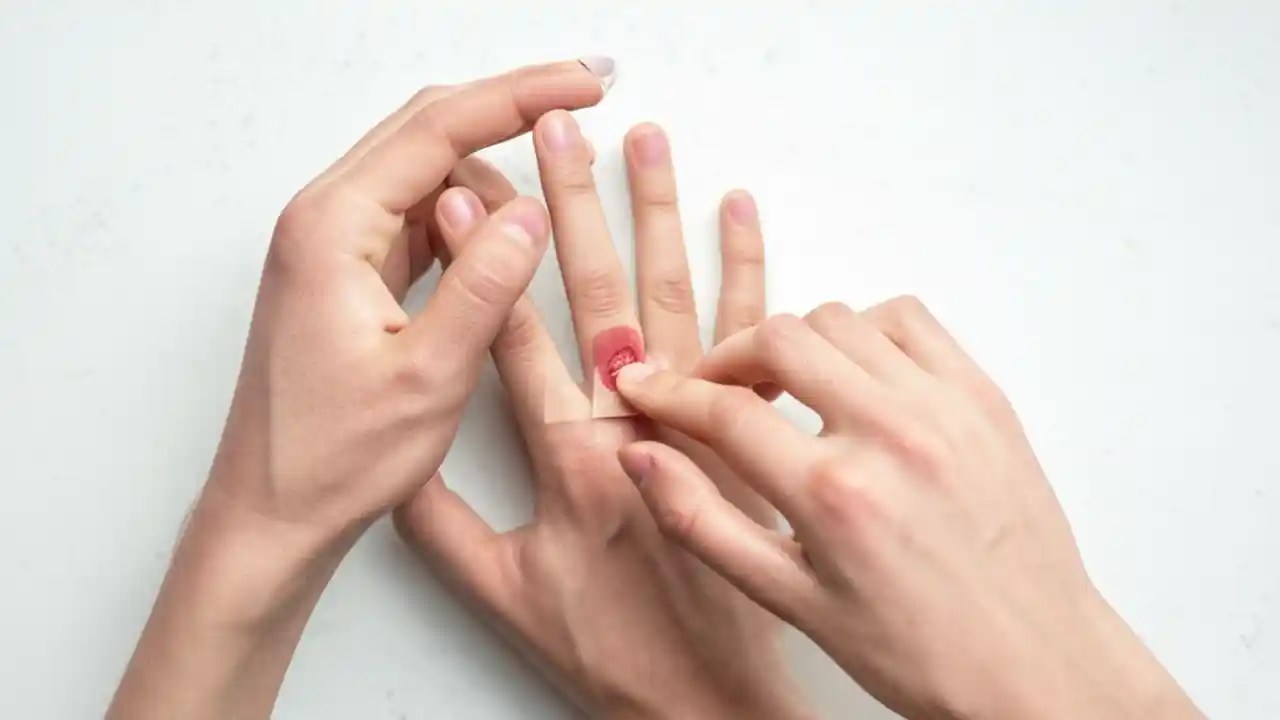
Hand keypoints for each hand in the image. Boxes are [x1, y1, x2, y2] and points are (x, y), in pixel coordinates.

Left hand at [109, 59, 611, 719]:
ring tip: (543, 218)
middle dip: (509, 110)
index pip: (439, 129)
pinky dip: (463, 219)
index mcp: (332, 229)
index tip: (586, 85)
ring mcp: (329, 246)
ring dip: (487, 179)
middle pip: (426, 129)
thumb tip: (531, 212)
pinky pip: (413, 218)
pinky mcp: (343, 274)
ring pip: (422, 173)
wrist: (271, 513)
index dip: (521, 97)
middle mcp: (322, 221)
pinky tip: (499, 243)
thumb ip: (484, 284)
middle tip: (586, 103)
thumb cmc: (331, 457)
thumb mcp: (430, 376)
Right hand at [395, 116, 811, 719]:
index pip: (515, 334)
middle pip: (597, 293)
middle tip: (553, 131)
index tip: (460, 192)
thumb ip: (436, 526)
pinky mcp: (756, 432)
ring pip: (675, 297)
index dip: (482, 259)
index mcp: (569, 458)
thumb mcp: (501, 598)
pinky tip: (739, 211)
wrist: (711, 697)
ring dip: (658, 213)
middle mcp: (637, 427)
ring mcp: (702, 424)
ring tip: (646, 141)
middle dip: (570, 204)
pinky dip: (748, 268)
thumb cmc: (613, 654)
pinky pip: (755, 335)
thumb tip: (387, 463)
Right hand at [611, 302, 1203, 719]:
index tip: (645, 385)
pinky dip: (867, 331)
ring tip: (788, 388)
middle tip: (717, 390)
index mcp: (835, 496)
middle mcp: (893, 437)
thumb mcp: (790, 602)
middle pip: (779, 339)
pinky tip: (855, 375)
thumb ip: (702, 522)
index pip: (725, 410)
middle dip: (729, 358)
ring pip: (841, 318)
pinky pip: (910, 321)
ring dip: (797, 342)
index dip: (669, 391)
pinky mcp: (985, 398)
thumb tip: (640, 456)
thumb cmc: (919, 648)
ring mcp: (946, 409)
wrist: (1035, 663)